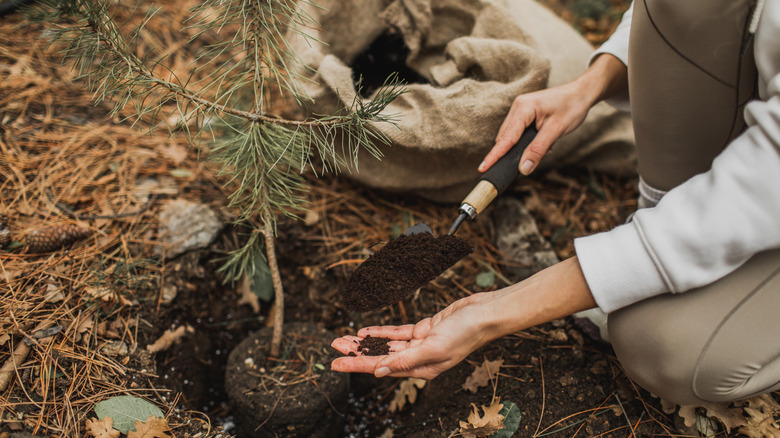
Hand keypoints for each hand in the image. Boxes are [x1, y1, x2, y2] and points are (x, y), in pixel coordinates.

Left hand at [331, 293, 496, 378]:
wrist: (484, 314)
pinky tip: (365, 331)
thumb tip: (378, 371)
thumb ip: (405, 360)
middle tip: (333, 347)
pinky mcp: (423, 329)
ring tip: (344, 339)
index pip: (381, 368)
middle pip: (380, 357)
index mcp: (421, 369)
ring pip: (386, 344)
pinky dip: (381, 332)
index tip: (335, 364)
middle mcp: (418, 359)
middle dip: (355, 353)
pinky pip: (397, 332)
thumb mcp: (434, 348)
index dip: (356, 365)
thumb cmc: (466, 333)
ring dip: (365, 342)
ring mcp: (420, 344)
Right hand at [479, 54, 627, 175]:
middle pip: (505, 138)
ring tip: (547, 146)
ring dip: (523, 148)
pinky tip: (544, 141)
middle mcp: (517, 107)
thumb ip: (538, 149)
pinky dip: (527, 142)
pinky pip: (519, 133)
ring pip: (512, 137)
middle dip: (512, 153)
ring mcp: (520, 110)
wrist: (582, 93)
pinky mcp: (524, 114)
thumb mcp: (556, 130)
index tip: (482, 168)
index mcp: (523, 108)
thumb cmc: (572, 107)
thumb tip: (523, 169)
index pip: (506, 138)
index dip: (494, 155)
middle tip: (526, 165)